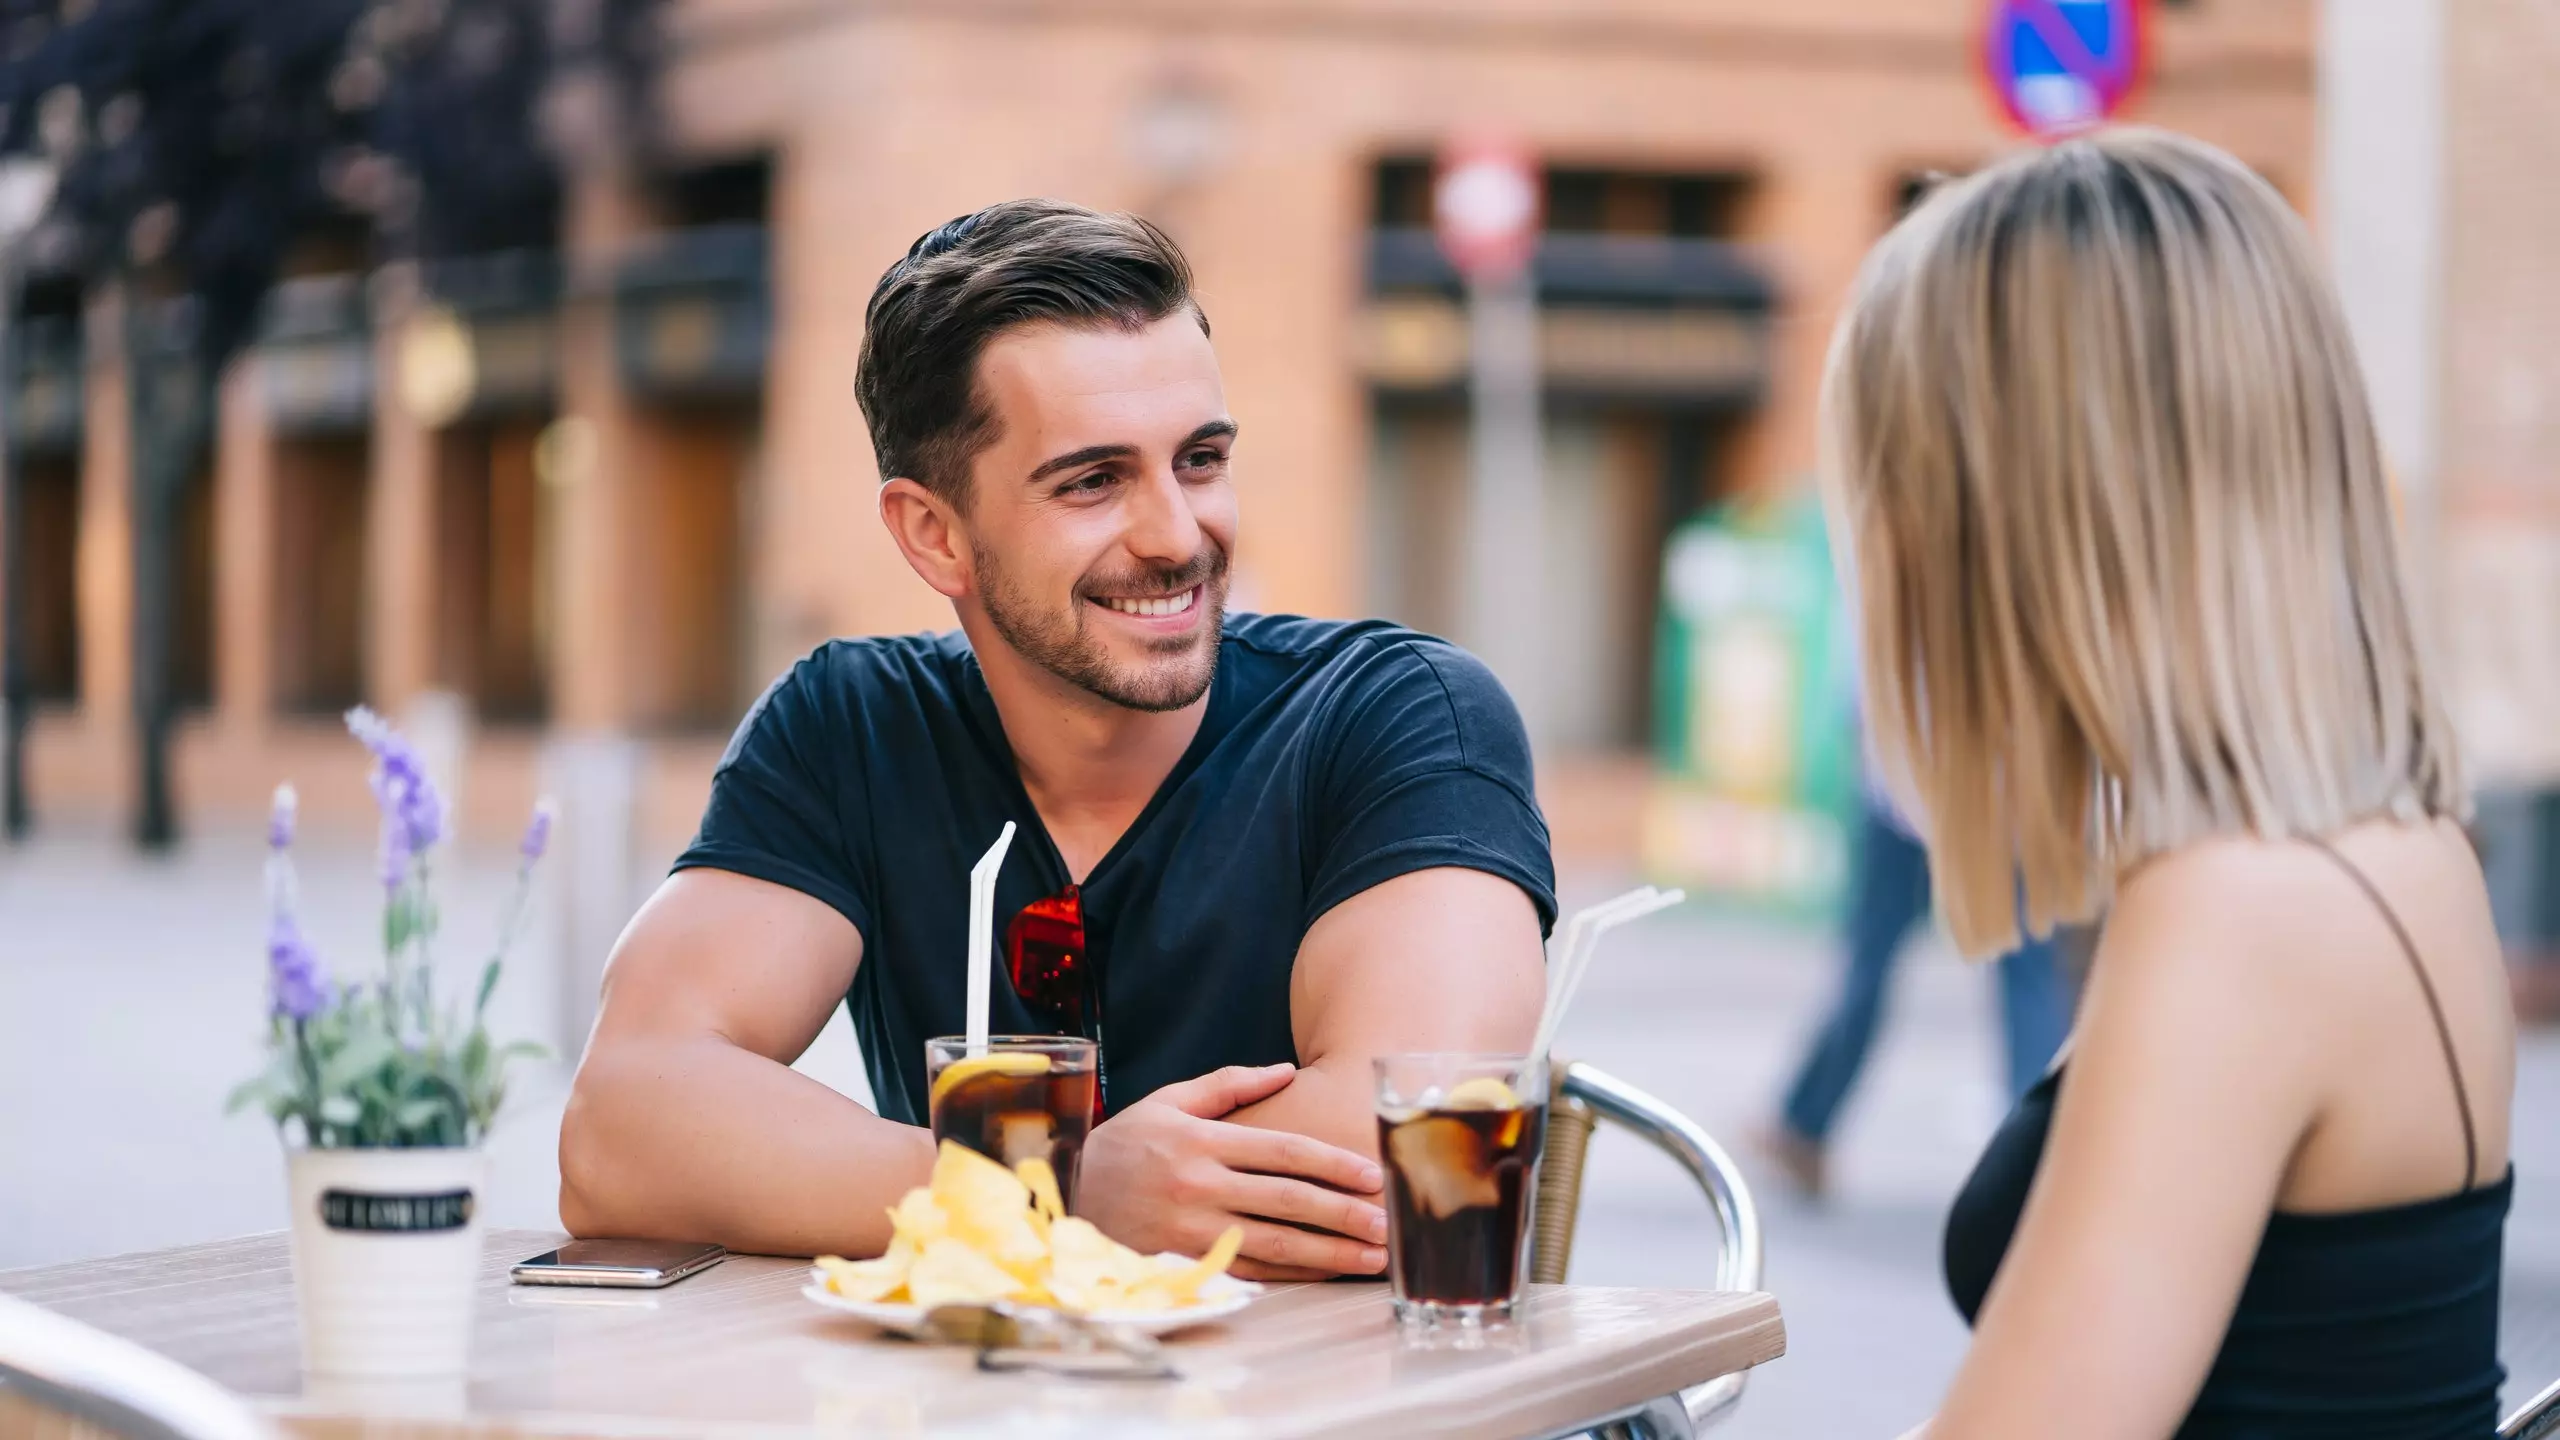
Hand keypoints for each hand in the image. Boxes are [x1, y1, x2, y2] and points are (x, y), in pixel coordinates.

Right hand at [1077, 1063, 1388, 1281]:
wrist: (1066, 1197)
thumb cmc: (1127, 1145)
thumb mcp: (1168, 1101)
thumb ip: (1229, 1085)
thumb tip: (1286, 1070)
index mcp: (1201, 1141)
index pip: (1283, 1152)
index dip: (1333, 1164)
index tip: (1373, 1174)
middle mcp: (1199, 1186)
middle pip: (1287, 1201)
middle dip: (1344, 1214)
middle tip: (1387, 1222)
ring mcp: (1191, 1231)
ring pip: (1274, 1245)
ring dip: (1329, 1254)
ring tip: (1370, 1257)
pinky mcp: (1183, 1265)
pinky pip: (1248, 1273)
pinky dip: (1291, 1277)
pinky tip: (1325, 1276)